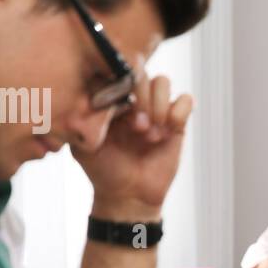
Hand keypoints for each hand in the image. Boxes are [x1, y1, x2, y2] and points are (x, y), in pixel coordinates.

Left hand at [74, 60, 192, 219]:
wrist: (129, 195)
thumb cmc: (103, 170)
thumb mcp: (82, 144)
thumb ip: (82, 118)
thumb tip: (90, 94)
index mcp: (111, 99)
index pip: (118, 72)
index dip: (120, 88)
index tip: (118, 114)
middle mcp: (134, 100)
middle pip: (143, 73)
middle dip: (140, 99)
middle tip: (136, 127)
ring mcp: (156, 109)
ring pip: (163, 82)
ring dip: (157, 105)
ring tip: (150, 133)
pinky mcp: (177, 122)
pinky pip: (186, 100)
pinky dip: (178, 112)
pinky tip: (167, 132)